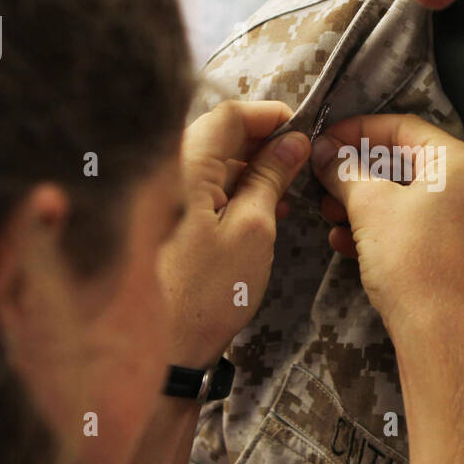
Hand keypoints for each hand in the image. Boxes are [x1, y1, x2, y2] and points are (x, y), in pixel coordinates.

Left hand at [159, 101, 309, 367]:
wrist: (163, 349)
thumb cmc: (206, 292)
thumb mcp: (254, 228)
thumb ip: (272, 176)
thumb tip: (293, 141)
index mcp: (183, 163)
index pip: (231, 115)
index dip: (272, 117)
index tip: (303, 132)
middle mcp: (163, 170)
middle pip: (219, 134)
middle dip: (262, 144)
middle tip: (299, 164)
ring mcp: (160, 194)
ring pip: (211, 161)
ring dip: (249, 169)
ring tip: (285, 193)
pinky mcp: (162, 217)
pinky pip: (199, 186)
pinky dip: (231, 191)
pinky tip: (259, 211)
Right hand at [309, 114, 463, 338]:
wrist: (438, 333)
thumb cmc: (410, 261)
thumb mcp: (368, 206)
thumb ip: (343, 169)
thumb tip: (322, 150)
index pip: (403, 127)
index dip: (357, 130)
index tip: (324, 140)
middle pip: (406, 163)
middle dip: (357, 173)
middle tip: (323, 180)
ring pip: (409, 197)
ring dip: (364, 202)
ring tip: (329, 214)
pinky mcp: (463, 250)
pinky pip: (419, 225)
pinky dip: (384, 227)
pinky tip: (346, 241)